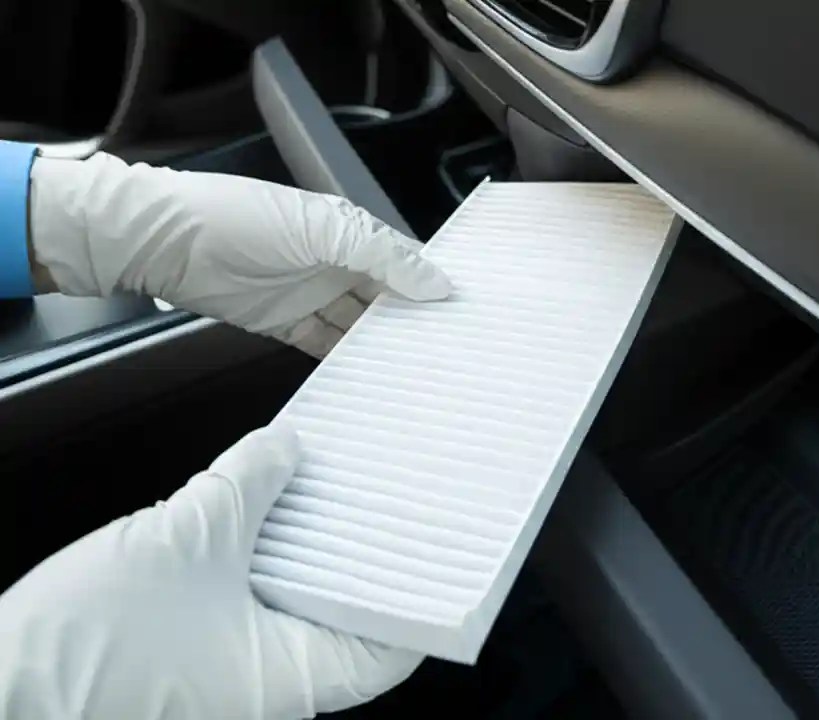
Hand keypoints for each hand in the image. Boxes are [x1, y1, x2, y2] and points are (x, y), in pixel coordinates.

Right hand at [0, 425, 423, 718]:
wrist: (0, 685)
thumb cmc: (91, 644)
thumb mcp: (190, 538)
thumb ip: (251, 484)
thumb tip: (290, 447)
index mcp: (294, 677)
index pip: (394, 646)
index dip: (427, 596)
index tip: (451, 546)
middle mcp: (273, 681)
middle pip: (351, 617)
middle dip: (372, 557)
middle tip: (398, 500)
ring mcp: (235, 669)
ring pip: (301, 604)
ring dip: (317, 550)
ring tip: (341, 489)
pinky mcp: (199, 651)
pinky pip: (255, 600)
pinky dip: (270, 557)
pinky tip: (270, 506)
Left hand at [27, 152, 450, 356]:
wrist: (167, 242)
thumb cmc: (241, 219)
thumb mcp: (323, 230)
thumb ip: (382, 256)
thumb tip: (436, 282)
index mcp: (350, 233)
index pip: (404, 262)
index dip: (432, 285)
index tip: (462, 314)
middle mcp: (336, 264)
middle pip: (386, 299)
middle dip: (413, 322)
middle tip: (446, 352)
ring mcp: (311, 295)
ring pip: (359, 327)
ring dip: (382, 346)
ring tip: (415, 372)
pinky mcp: (286, 324)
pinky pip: (326, 346)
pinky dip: (346, 362)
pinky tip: (370, 378)